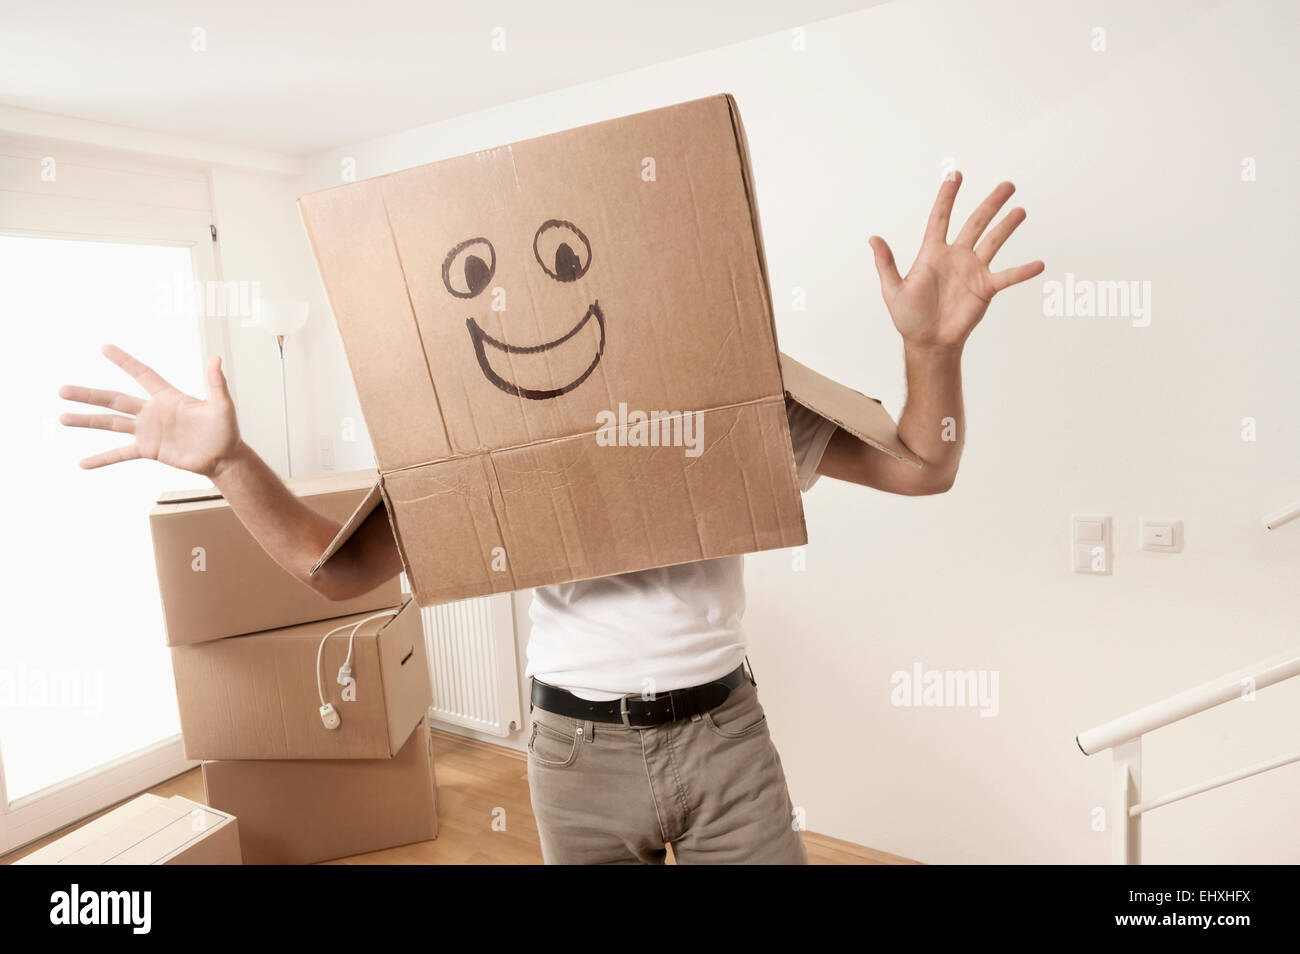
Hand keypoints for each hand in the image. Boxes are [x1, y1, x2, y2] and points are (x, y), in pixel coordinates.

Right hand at [59, 344, 241, 476]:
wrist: (223, 458)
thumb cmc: (225, 430)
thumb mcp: (222, 405)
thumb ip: (216, 383)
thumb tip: (216, 358)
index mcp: (167, 397)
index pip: (142, 374)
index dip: (125, 361)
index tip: (105, 348)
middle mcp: (152, 412)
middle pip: (114, 399)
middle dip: (89, 395)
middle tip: (62, 390)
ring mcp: (148, 431)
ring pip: (111, 423)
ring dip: (87, 421)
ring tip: (63, 418)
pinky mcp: (149, 450)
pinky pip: (121, 454)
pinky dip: (103, 458)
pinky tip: (84, 463)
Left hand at [869, 172, 1043, 351]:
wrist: (928, 342)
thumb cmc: (908, 317)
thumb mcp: (892, 290)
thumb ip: (885, 264)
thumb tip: (873, 238)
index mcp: (932, 253)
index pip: (941, 218)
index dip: (948, 197)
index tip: (955, 175)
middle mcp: (956, 256)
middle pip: (975, 223)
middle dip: (990, 204)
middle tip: (1007, 185)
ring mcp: (972, 271)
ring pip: (993, 242)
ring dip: (1007, 226)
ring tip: (1020, 210)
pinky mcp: (985, 288)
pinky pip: (1007, 277)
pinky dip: (1022, 271)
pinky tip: (1038, 264)